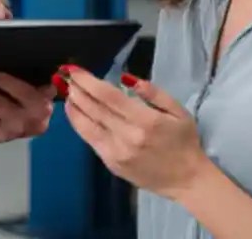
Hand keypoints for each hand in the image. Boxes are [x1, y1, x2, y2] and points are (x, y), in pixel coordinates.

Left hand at [61, 66, 211, 198]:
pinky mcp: (111, 163)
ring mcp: (117, 152)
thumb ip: (153, 92)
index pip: (108, 96)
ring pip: (86, 124)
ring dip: (73, 105)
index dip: (88, 81)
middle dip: (76, 89)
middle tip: (65, 76)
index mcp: (147, 120)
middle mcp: (128, 136)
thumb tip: (125, 78)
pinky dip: (78, 123)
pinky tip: (73, 111)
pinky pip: (89, 139)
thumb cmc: (184, 142)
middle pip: (94, 108)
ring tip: (66, 91)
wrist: (187, 180)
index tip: (74, 70)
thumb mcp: (178, 111)